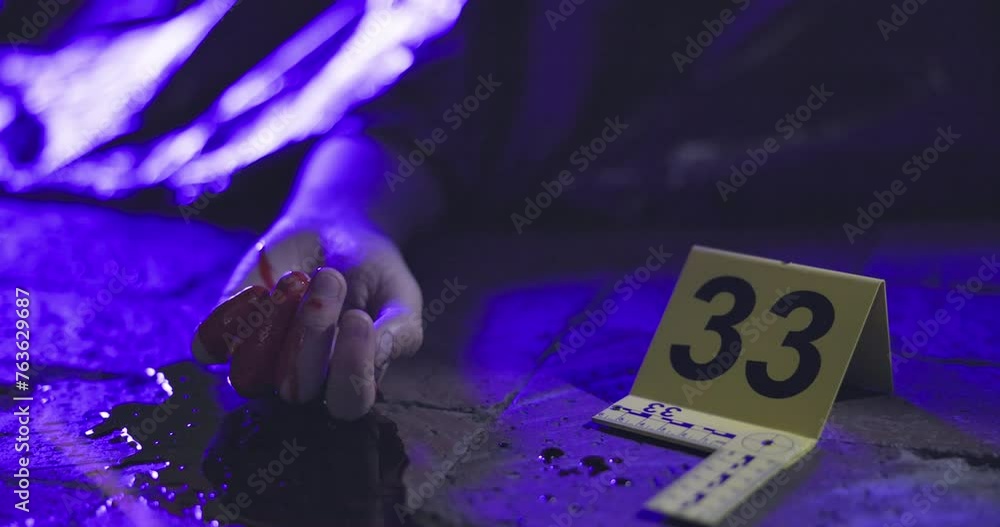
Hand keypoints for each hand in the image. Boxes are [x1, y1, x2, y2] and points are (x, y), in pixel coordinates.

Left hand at [191, 215, 422, 419]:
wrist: (335, 230)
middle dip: (313, 331)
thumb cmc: (374, 271)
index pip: (348, 404)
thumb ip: (399, 331)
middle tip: (331, 279)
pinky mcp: (228, 337)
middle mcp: (304, 383)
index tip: (358, 318)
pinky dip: (232, 317)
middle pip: (296, 389)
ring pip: (249, 378)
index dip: (351, 369)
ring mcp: (261, 365)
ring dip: (272, 326)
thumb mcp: (401, 296)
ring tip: (296, 280)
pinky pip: (211, 348)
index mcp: (350, 383)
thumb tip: (376, 352)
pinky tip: (260, 289)